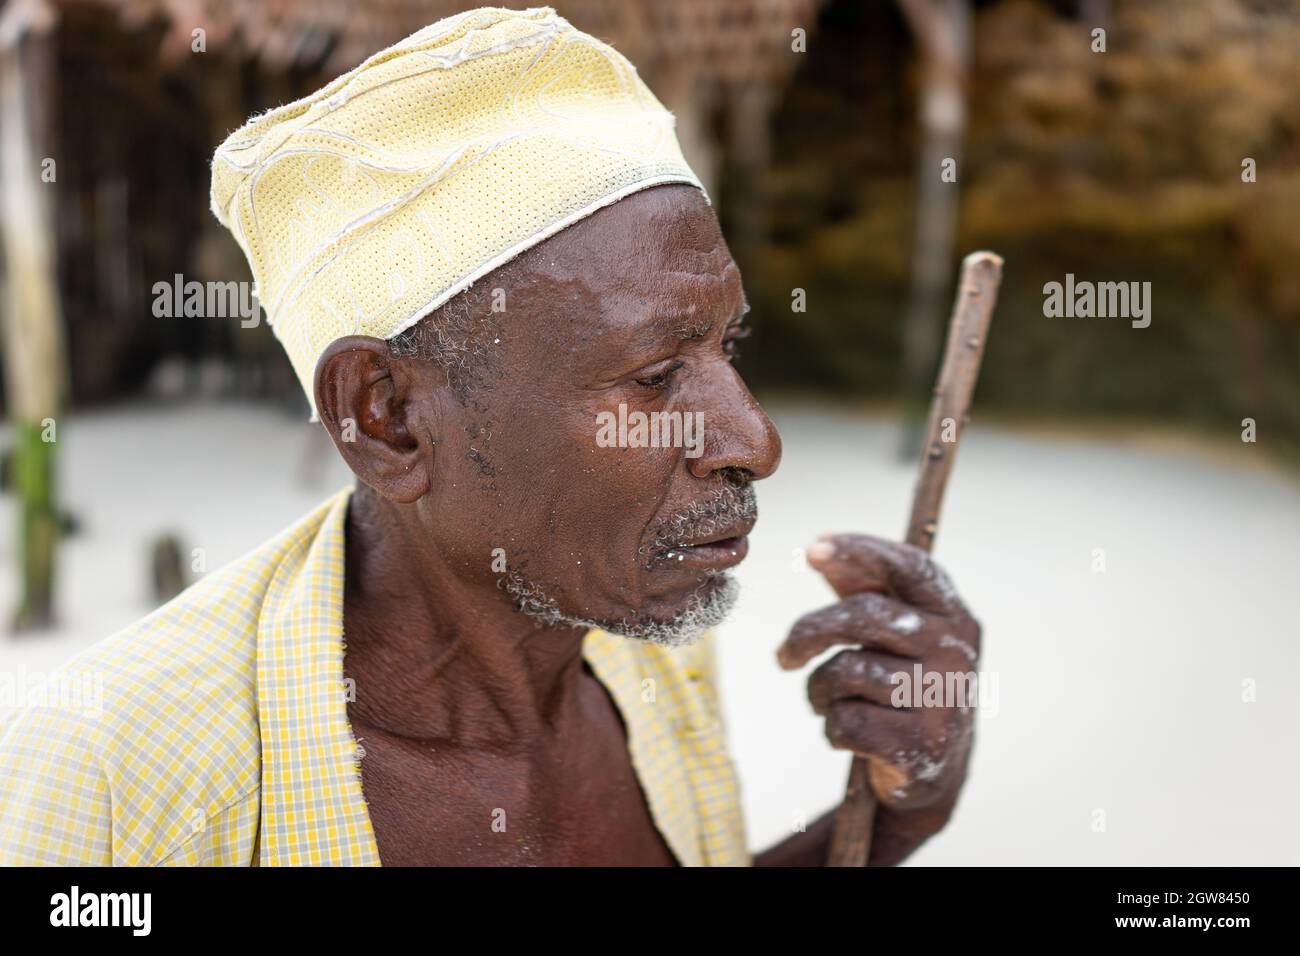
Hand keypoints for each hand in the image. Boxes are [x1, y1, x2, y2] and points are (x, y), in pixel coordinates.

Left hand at [777, 534, 979, 810]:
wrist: (937, 769)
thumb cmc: (903, 684)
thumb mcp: (895, 633)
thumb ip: (863, 589)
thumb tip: (820, 551)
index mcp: (952, 615)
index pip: (909, 567)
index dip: (860, 551)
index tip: (812, 550)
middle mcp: (955, 652)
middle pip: (863, 616)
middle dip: (808, 632)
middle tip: (783, 656)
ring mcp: (942, 700)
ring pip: (847, 672)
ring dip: (819, 690)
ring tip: (826, 702)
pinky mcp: (921, 746)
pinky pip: (847, 720)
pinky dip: (831, 727)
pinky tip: (847, 734)